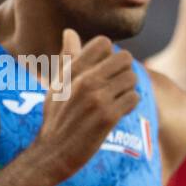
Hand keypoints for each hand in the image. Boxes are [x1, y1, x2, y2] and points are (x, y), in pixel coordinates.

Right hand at [28, 28, 139, 184]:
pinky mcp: (108, 117)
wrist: (53, 153)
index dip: (110, 54)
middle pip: (124, 58)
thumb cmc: (55, 118)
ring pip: (132, 78)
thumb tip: (70, 32)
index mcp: (72, 71)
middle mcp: (85, 81)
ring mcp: (97, 99)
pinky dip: (130, 105)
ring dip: (129, 89)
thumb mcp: (56, 85)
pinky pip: (133, 99)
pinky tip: (119, 112)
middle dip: (125, 71)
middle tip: (118, 85)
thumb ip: (68, 59)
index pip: (103, 43)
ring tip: (118, 100)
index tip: (106, 69)